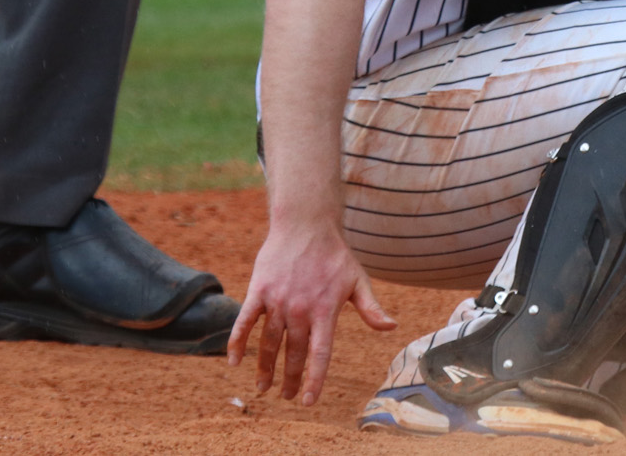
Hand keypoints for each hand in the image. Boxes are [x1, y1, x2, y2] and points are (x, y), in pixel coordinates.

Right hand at [227, 222, 395, 407]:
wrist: (306, 224)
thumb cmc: (334, 255)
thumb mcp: (358, 280)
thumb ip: (371, 308)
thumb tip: (391, 327)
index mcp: (325, 311)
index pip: (319, 354)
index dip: (313, 379)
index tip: (307, 401)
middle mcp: (300, 309)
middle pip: (293, 353)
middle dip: (288, 379)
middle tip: (285, 396)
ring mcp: (277, 300)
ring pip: (269, 343)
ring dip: (264, 368)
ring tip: (262, 388)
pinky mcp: (259, 290)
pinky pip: (245, 321)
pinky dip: (237, 342)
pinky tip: (234, 361)